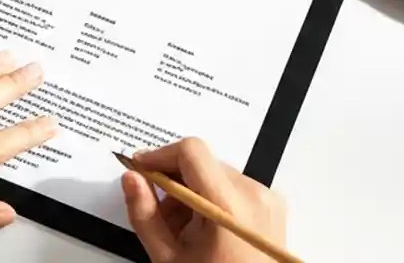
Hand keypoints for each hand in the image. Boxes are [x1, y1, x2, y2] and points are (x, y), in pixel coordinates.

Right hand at [121, 138, 286, 262]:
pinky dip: (212, 200)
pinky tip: (204, 231)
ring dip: (192, 193)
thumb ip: (145, 215)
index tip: (141, 169)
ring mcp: (267, 199)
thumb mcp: (168, 258)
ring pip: (216, 175)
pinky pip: (234, 188)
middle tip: (159, 214)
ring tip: (183, 230)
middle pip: (203, 164)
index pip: (191, 152)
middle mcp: (254, 194)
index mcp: (229, 204)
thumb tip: (132, 179)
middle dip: (174, 182)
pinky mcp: (272, 206)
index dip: (161, 156)